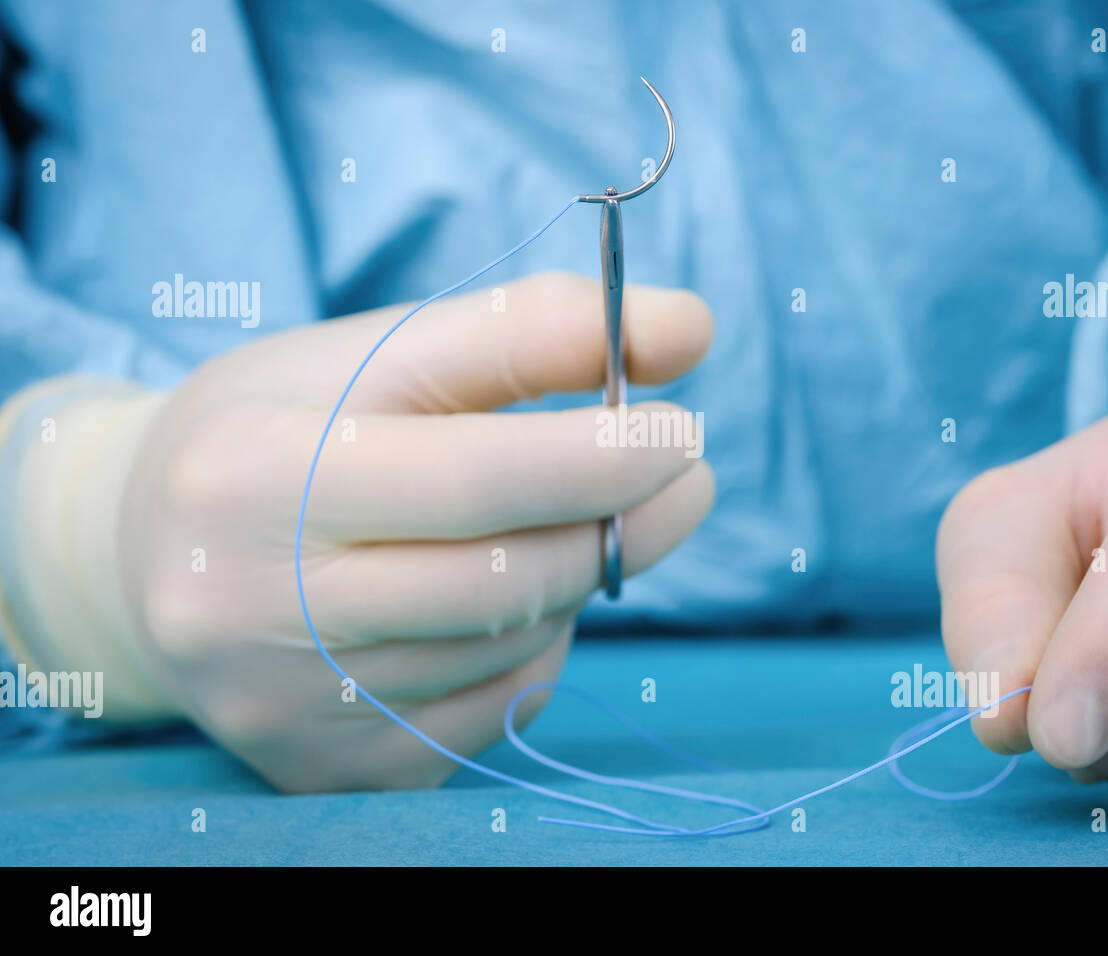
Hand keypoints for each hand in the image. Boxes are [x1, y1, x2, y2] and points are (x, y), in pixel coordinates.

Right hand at [118, 272, 713, 791]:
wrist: (138, 554)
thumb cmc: (278, 430)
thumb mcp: (376, 351)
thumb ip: (529, 332)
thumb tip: (689, 329)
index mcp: (252, 474)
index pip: (467, 477)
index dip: (598, 457)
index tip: (684, 427)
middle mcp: (251, 610)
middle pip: (502, 580)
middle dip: (620, 522)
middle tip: (687, 474)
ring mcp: (285, 707)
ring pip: (508, 648)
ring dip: (574, 577)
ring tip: (566, 521)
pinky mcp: (324, 770)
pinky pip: (493, 710)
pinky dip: (531, 645)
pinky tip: (502, 600)